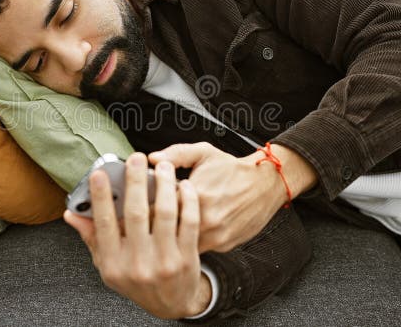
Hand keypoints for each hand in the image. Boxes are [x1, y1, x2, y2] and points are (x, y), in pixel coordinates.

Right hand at [64, 152, 211, 318]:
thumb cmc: (137, 280)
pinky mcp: (188, 257)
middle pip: (135, 214)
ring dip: (164, 185)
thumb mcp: (108, 265)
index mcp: (113, 263)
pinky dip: (187, 200)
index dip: (100, 197)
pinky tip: (183, 185)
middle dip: (134, 182)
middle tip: (134, 159)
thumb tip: (71, 214)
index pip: (104, 224)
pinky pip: (189, 222)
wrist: (172, 305)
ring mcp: (165, 261)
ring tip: (163, 167)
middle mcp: (138, 263)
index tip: (99, 173)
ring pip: (164, 213)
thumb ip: (92, 238)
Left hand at [148, 142, 317, 252]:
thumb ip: (175, 154)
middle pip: (168, 231)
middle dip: (154, 228)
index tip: (134, 210)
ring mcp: (216, 235)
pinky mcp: (223, 245)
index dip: (144, 211)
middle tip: (144, 224)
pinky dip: (190, 242)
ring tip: (162, 230)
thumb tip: (152, 158)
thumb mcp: (203, 153)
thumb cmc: (232, 169)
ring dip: (172, 238)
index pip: (158, 210)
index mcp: (196, 195)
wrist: (266, 184)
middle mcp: (206, 219)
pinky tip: (184, 234)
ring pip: (182, 244)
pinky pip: (198, 248)